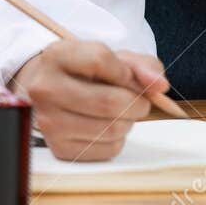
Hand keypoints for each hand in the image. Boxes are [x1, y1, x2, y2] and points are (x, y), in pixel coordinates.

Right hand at [9, 40, 170, 160]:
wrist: (54, 90)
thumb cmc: (89, 71)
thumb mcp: (114, 57)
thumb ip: (143, 66)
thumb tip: (160, 86)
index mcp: (56, 56)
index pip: (100, 60)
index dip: (127, 71)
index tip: (131, 76)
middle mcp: (45, 89)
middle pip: (110, 101)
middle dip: (138, 102)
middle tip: (140, 100)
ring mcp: (48, 122)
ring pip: (112, 128)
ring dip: (130, 121)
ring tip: (122, 111)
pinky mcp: (58, 148)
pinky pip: (108, 149)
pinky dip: (119, 139)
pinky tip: (108, 126)